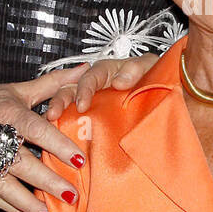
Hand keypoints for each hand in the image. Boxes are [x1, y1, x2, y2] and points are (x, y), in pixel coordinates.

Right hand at [0, 68, 92, 211]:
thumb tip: (84, 70)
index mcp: (7, 114)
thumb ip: (52, 83)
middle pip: (22, 164)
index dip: (58, 145)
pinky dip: (12, 209)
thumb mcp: (17, 90)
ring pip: (6, 187)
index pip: (37, 131)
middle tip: (72, 195)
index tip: (80, 159)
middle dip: (48, 182)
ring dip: (29, 203)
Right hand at [44, 53, 159, 121]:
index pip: (91, 76)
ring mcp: (91, 104)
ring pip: (66, 105)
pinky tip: (59, 143)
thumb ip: (136, 69)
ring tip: (50, 126)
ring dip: (56, 114)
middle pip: (70, 89)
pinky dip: (63, 131)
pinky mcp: (90, 121)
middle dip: (60, 101)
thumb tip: (119, 82)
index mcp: (106, 72)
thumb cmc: (153, 77)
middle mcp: (94, 87)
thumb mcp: (149, 67)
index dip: (84, 89)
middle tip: (53, 114)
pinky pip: (73, 123)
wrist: (162, 96)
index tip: (82, 103)